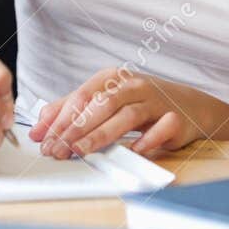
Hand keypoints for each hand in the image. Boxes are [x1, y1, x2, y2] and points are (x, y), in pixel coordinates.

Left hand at [29, 70, 219, 158]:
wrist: (188, 106)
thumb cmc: (142, 104)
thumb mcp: (106, 101)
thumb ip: (73, 110)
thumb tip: (40, 125)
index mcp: (113, 78)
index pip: (81, 96)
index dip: (60, 118)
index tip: (43, 139)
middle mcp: (133, 86)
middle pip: (101, 105)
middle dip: (75, 129)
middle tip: (57, 150)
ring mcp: (156, 101)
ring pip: (126, 116)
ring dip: (101, 135)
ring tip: (81, 151)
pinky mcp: (175, 118)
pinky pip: (161, 128)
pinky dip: (146, 140)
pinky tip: (133, 151)